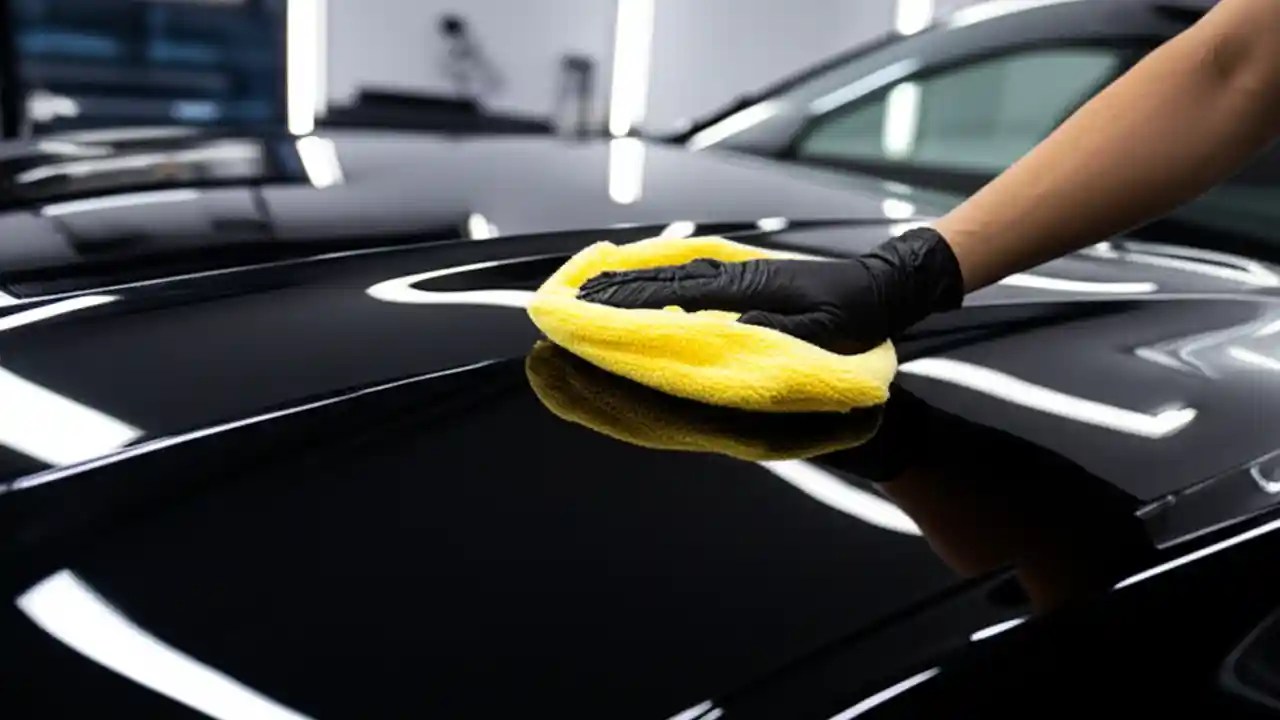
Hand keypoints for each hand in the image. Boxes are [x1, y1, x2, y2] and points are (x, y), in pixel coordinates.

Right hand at [578, 228, 964, 352]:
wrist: (881, 291)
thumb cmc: (852, 321)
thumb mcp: (815, 336)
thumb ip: (763, 331)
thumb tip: (710, 328)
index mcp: (740, 292)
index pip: (666, 301)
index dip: (620, 308)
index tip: (580, 313)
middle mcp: (728, 276)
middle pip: (656, 285)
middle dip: (609, 293)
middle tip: (565, 302)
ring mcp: (733, 273)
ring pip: (666, 278)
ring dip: (625, 284)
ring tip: (587, 289)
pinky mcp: (741, 277)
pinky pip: (683, 277)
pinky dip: (653, 280)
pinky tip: (638, 282)